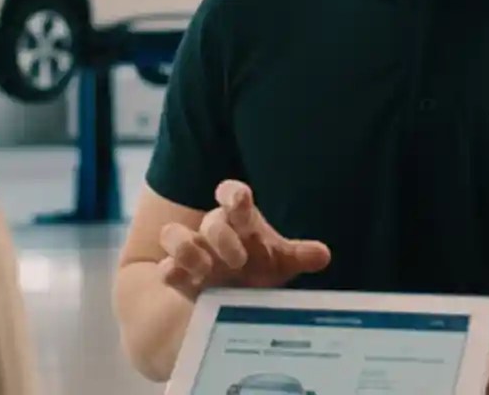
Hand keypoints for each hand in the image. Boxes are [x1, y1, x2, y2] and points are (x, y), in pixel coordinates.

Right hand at [157, 180, 330, 298]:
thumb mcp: (278, 262)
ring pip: (174, 236)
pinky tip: (179, 278)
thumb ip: (298, 256)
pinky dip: (170, 271)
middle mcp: (213, 231)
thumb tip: (323, 255)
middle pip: (212, 221)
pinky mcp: (176, 274)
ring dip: (188, 250)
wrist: (225, 294)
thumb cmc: (256, 267)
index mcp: (240, 220)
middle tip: (238, 260)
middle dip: (223, 237)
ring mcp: (191, 251)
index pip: (231, 195)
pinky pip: (165, 267)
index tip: (239, 200)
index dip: (233, 194)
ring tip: (206, 270)